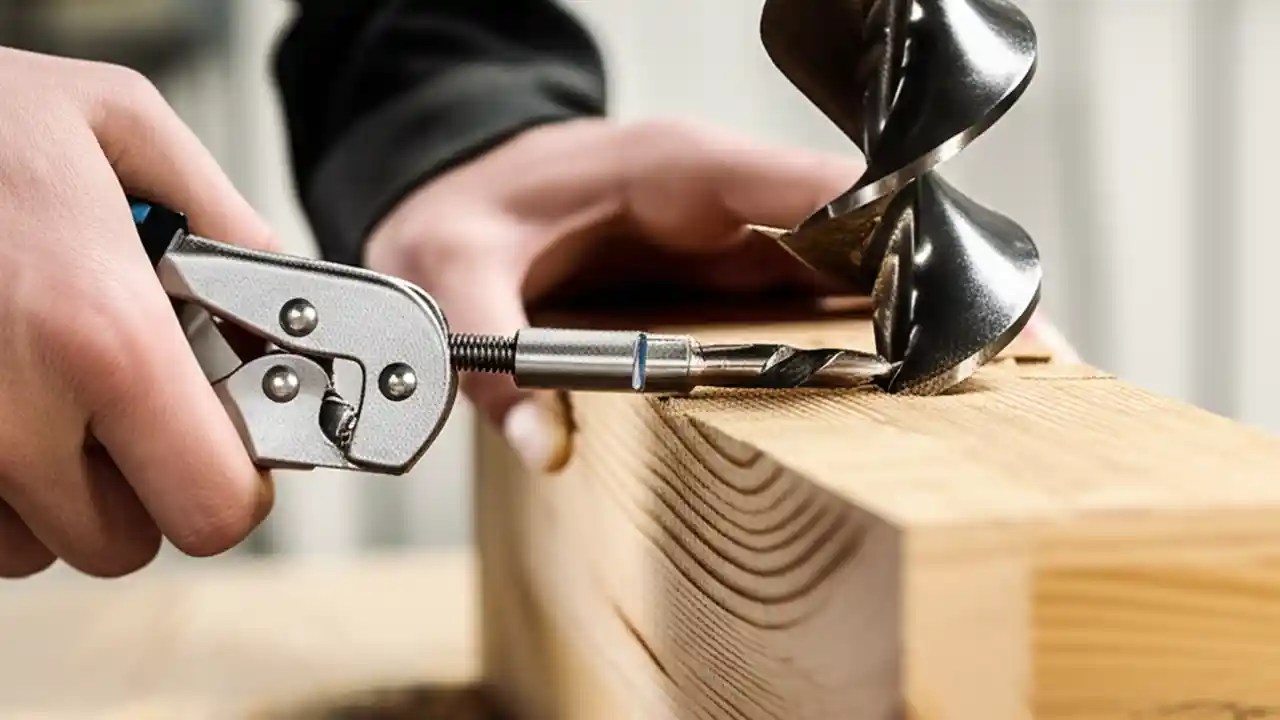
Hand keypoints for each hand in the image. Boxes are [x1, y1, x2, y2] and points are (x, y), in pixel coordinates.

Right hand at [0, 48, 276, 577]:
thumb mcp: (113, 120)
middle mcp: (8, 418)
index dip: (235, 483)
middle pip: (125, 543)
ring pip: (37, 546)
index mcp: (98, 334)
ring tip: (44, 381)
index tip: (229, 444)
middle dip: (145, 484)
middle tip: (130, 403)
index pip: (214, 507)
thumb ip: (223, 215)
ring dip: (59, 489)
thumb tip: (276, 289)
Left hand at [365, 118, 1076, 470]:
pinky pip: (815, 298)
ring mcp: (731, 236)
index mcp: (671, 170)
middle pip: (857, 228)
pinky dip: (869, 336)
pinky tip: (912, 386)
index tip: (956, 284)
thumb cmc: (459, 215)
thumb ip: (492, 353)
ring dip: (921, 316)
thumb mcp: (450, 275)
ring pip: (851, 265)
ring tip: (1000, 376)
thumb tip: (545, 445)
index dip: (886, 229)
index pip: (803, 185)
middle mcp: (720, 198)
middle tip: (1023, 352)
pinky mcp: (728, 277)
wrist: (453, 192)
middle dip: (937, 285)